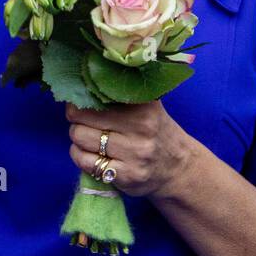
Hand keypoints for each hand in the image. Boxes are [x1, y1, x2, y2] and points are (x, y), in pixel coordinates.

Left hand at [66, 100, 195, 199]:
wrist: (178, 167)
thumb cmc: (155, 131)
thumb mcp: (148, 105)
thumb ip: (123, 92)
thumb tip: (85, 80)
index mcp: (144, 106)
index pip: (96, 95)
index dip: (81, 98)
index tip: (80, 101)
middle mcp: (141, 128)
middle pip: (82, 116)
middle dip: (76, 118)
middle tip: (83, 120)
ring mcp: (134, 154)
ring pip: (80, 138)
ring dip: (77, 138)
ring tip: (88, 137)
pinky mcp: (125, 176)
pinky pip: (84, 161)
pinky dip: (79, 155)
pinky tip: (90, 154)